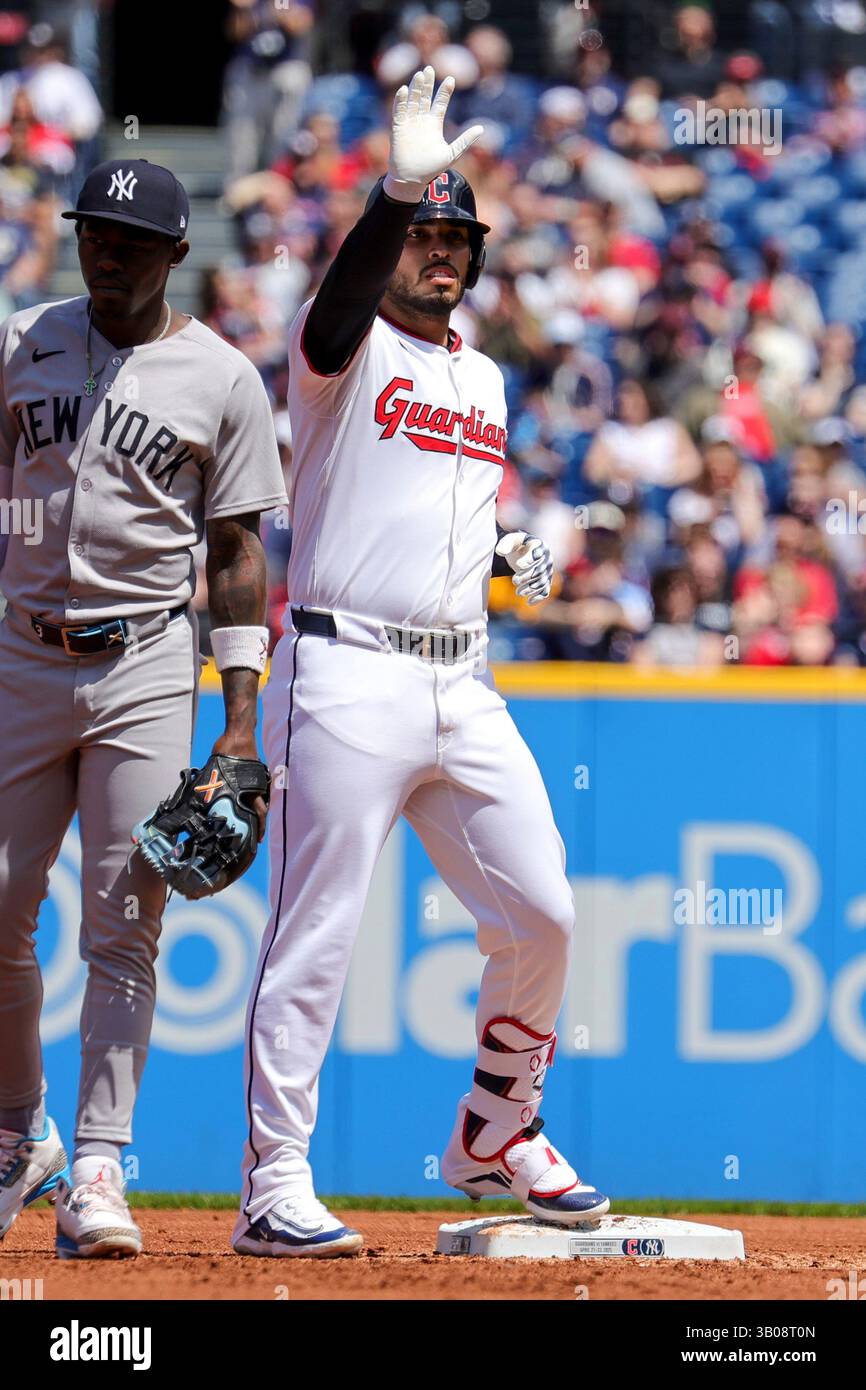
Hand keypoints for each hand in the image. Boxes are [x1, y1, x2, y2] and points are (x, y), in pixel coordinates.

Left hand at [210, 733, 267, 842]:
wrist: (238, 734)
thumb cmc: (227, 752)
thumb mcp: (214, 773)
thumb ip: (209, 789)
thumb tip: (196, 804)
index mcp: (250, 790)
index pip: (259, 814)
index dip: (258, 829)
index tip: (257, 841)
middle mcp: (258, 787)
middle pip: (262, 811)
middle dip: (259, 825)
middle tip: (255, 839)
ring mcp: (258, 780)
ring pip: (261, 801)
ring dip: (257, 813)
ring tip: (251, 825)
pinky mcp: (256, 774)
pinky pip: (256, 791)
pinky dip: (253, 800)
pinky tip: (246, 804)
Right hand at [386, 65, 483, 200]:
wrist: (412, 179)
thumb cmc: (431, 169)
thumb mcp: (452, 153)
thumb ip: (465, 140)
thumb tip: (482, 128)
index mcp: (434, 124)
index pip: (440, 103)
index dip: (445, 91)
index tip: (451, 79)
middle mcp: (422, 120)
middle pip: (424, 97)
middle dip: (427, 84)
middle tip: (430, 69)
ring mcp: (409, 123)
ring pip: (412, 100)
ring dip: (415, 88)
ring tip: (420, 75)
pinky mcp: (398, 128)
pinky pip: (399, 111)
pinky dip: (401, 101)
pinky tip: (404, 90)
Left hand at [495, 531, 553, 605]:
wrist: (522, 552)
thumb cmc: (516, 546)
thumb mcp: (510, 541)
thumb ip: (505, 544)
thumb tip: (500, 552)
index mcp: (539, 546)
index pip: (538, 553)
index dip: (530, 560)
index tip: (519, 564)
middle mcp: (546, 559)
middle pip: (539, 570)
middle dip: (526, 577)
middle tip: (514, 581)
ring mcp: (547, 571)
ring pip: (542, 582)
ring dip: (530, 589)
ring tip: (518, 592)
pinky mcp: (546, 581)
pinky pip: (545, 591)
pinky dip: (538, 597)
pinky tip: (529, 602)